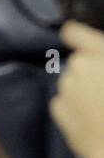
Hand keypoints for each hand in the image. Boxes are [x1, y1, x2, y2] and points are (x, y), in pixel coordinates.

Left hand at [50, 21, 103, 157]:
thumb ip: (101, 57)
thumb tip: (98, 64)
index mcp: (99, 54)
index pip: (78, 34)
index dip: (78, 35)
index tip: (73, 34)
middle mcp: (79, 66)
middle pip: (83, 63)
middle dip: (94, 74)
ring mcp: (66, 88)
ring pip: (75, 84)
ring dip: (87, 92)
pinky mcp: (59, 110)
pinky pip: (67, 103)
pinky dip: (78, 109)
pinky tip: (97, 123)